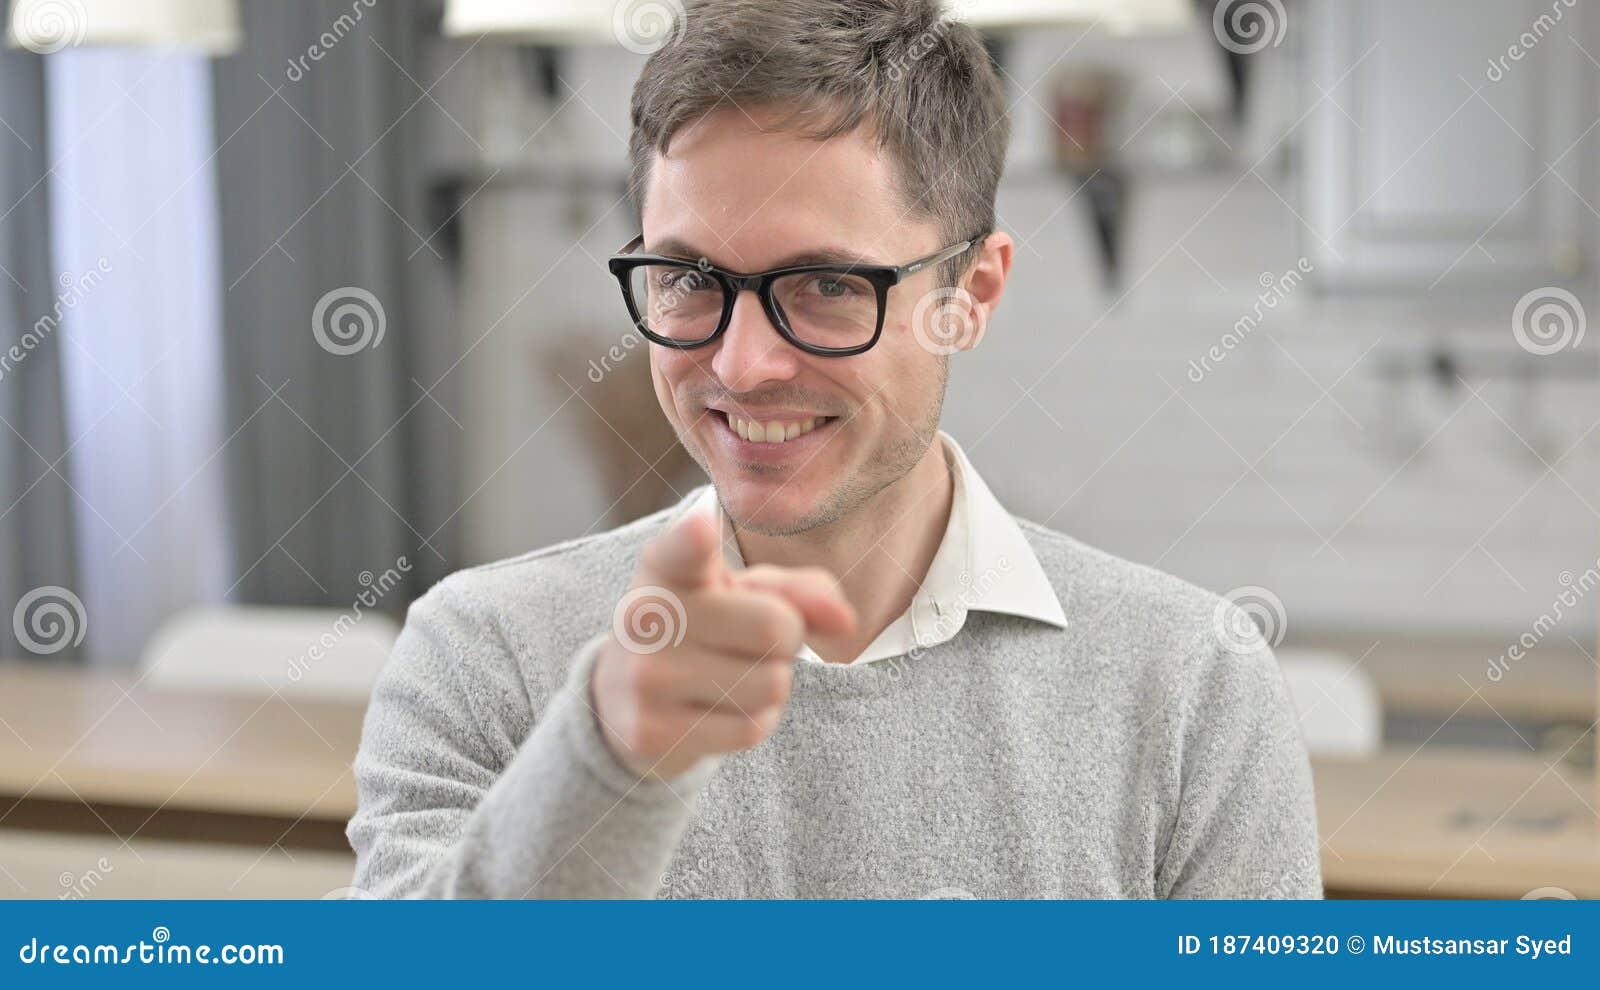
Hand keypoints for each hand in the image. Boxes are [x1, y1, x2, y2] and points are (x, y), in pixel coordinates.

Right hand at [591, 511, 856, 779]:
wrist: (623, 699)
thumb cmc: (704, 628)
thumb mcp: (744, 593)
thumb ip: (800, 590)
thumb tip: (846, 621)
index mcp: (666, 566)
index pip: (682, 549)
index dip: (694, 538)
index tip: (702, 528)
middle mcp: (644, 616)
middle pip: (775, 627)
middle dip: (786, 637)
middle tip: (749, 642)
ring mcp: (644, 678)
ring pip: (770, 684)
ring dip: (772, 683)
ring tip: (731, 674)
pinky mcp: (651, 733)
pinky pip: (750, 728)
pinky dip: (755, 720)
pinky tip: (718, 709)